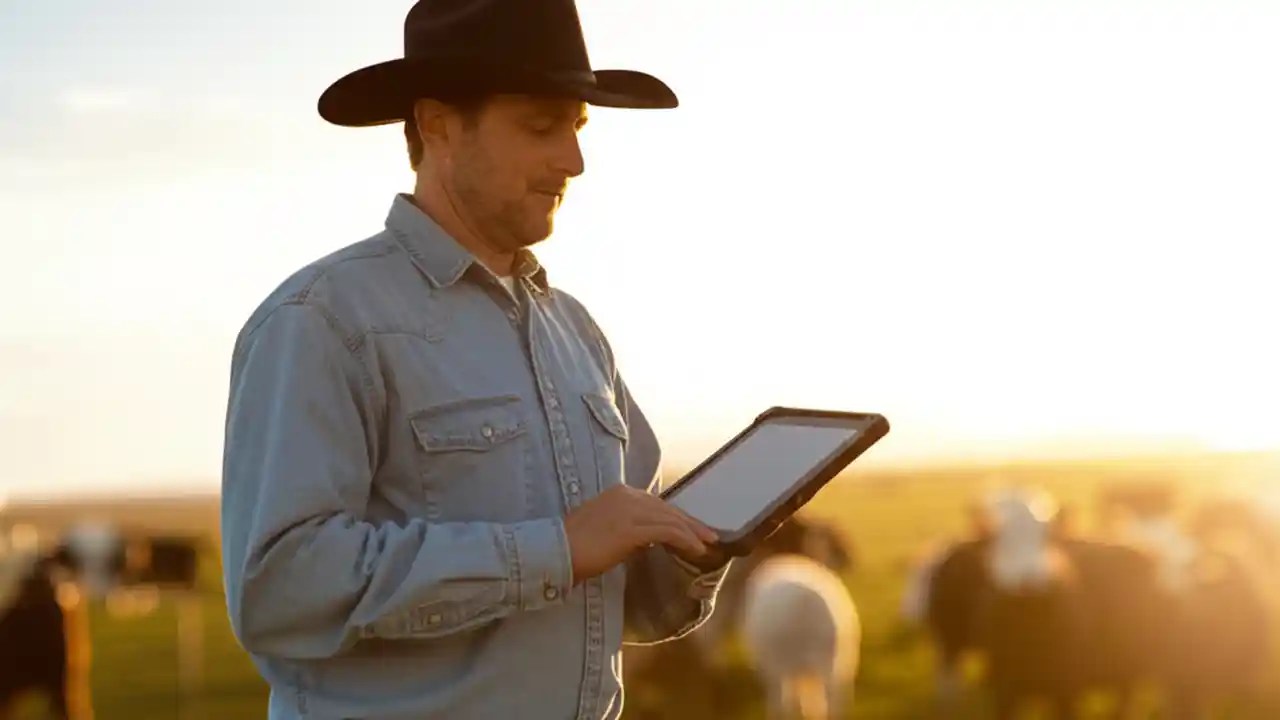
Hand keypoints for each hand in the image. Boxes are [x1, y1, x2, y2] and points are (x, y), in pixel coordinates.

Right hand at [562, 485, 717, 583]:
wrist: (555, 552)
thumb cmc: (575, 548)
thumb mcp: (605, 530)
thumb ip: (627, 528)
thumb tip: (648, 540)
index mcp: (620, 493)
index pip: (656, 503)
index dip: (676, 517)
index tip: (690, 529)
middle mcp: (627, 496)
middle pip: (667, 508)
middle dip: (690, 523)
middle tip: (709, 536)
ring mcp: (630, 510)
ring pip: (671, 519)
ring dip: (692, 533)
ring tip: (707, 545)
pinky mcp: (632, 528)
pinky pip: (667, 532)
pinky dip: (685, 540)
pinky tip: (695, 550)